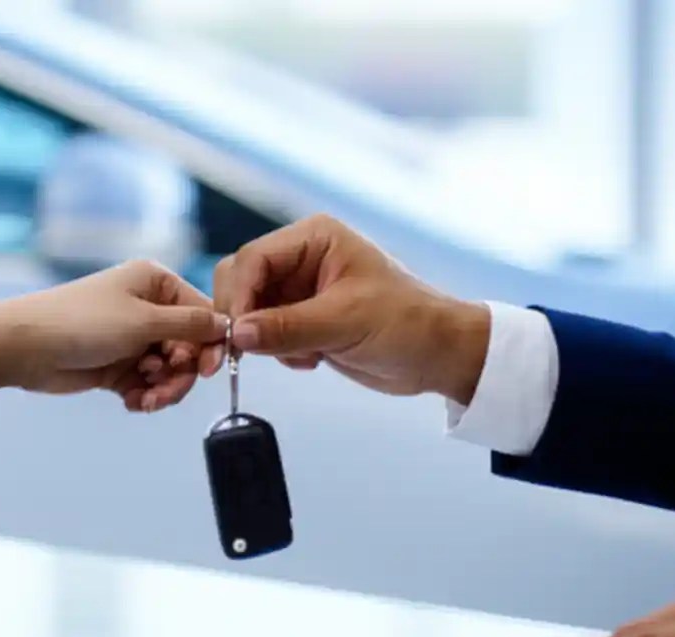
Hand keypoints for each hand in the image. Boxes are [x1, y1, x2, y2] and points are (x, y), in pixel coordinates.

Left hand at [2, 260, 227, 410]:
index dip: (210, 344)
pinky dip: (145, 395)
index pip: (203, 314)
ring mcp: (133, 338)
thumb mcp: (144, 321)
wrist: (25, 347)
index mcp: (156, 284)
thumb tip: (228, 325)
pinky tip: (133, 402)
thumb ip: (190, 325)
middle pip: (189, 348)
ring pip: (169, 371)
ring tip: (145, 400)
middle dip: (181, 373)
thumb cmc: (84, 322)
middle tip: (164, 390)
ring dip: (163, 389)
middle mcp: (148, 308)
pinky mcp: (118, 366)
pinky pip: (147, 384)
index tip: (208, 371)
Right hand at [210, 214, 488, 401]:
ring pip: (250, 310)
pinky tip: (312, 360)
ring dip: (263, 339)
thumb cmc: (407, 324)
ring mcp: (300, 289)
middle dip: (243, 318)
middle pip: (242, 281)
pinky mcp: (302, 318)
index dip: (239, 297)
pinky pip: (265, 332)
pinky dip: (277, 351)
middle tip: (246, 353)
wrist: (438, 355)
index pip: (253, 259)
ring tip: (302, 356)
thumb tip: (237, 334)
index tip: (236, 334)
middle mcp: (302, 258)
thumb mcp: (346, 323)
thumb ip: (288, 327)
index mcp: (314, 238)